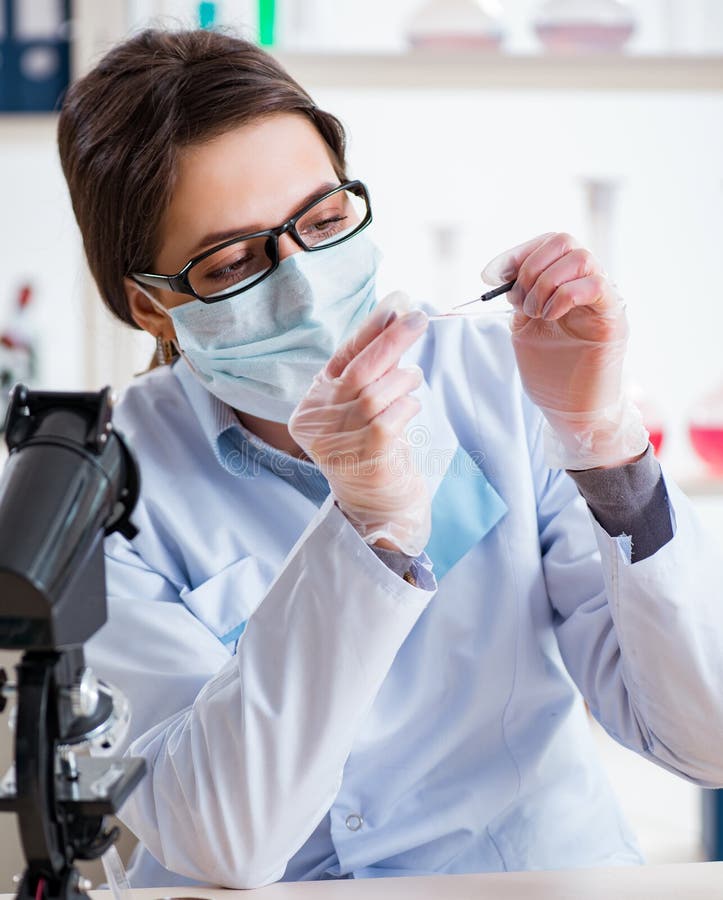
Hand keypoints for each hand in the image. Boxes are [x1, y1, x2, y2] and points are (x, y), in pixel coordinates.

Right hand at [289, 293, 431, 555]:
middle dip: (391, 341)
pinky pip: (391, 419)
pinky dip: (407, 406)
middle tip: (418, 319)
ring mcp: (338, 443)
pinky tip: (410, 409)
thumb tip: (396, 315)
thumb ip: (371, 368)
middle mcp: (318, 423)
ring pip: (376, 394)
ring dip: (403, 380)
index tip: (396, 304)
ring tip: (412, 379)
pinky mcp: (364, 459)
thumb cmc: (371, 447)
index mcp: (312, 404)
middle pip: (357, 372)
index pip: (341, 358)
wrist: (377, 504)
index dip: (369, 330)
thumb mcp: (361, 404)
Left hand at [482, 232, 647, 469]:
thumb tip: (499, 273)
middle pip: (563, 241)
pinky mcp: (612, 318)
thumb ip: (519, 298)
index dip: (515, 254)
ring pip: (580, 257)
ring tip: (536, 315)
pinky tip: (550, 317)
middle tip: (519, 303)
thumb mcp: (524, 326)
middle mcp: (586, 284)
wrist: (570, 409)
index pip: (546, 244)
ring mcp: (602, 299)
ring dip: (546, 284)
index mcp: (564, 283)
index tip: (491, 277)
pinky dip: (564, 296)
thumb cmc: (549, 372)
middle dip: (530, 268)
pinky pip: (595, 285)